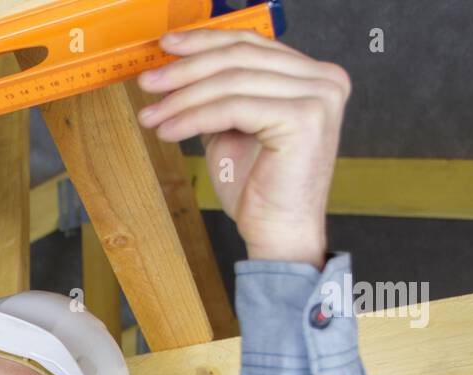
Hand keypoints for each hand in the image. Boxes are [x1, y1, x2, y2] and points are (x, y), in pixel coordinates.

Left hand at [136, 28, 350, 267]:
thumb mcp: (233, 128)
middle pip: (240, 58)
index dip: (204, 42)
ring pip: (232, 81)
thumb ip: (218, 95)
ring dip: (182, 98)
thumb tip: (176, 70)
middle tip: (148, 82)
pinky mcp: (304, 118)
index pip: (251, 43)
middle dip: (186, 69)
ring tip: (151, 114)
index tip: (166, 48)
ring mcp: (319, 97)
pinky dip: (193, 117)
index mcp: (313, 76)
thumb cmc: (257, 188)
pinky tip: (168, 130)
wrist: (278, 233)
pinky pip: (233, 108)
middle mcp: (325, 80)